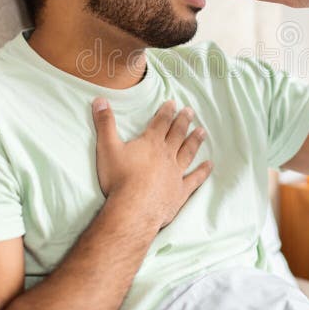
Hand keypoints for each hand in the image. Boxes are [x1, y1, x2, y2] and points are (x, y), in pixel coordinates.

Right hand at [92, 98, 212, 229]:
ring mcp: (175, 173)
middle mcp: (166, 155)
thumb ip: (104, 124)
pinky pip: (194, 179)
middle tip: (190, 111)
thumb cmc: (119, 179)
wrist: (134, 209)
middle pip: (177, 134)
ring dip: (195, 141)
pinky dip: (202, 172)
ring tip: (202, 131)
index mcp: (150, 143)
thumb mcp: (107, 148)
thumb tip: (99, 100)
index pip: (160, 123)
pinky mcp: (180, 191)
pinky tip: (209, 165)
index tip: (173, 103)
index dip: (166, 112)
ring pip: (188, 152)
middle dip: (183, 121)